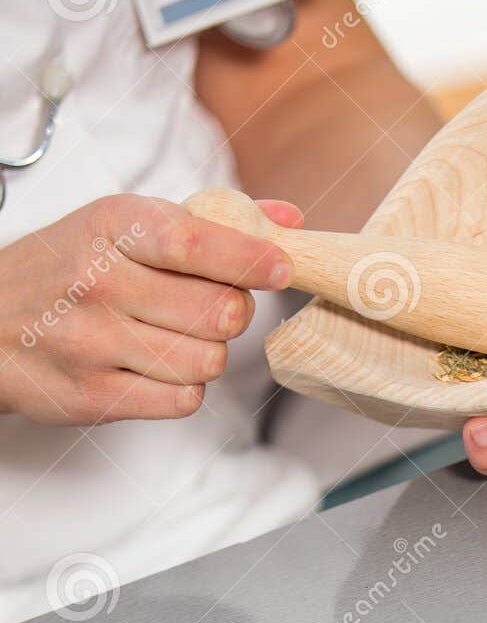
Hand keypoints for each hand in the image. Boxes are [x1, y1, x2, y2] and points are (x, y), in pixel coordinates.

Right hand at [0, 194, 300, 425]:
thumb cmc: (63, 271)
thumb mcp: (119, 227)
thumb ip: (205, 223)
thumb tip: (286, 222)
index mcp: (111, 229)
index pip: (197, 242)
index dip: (251, 258)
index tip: (280, 268)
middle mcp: (101, 282)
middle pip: (219, 312)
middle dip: (231, 313)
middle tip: (213, 308)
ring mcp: (94, 342)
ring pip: (207, 361)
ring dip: (207, 354)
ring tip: (175, 338)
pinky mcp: (95, 395)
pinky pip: (183, 400)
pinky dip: (184, 388)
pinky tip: (158, 367)